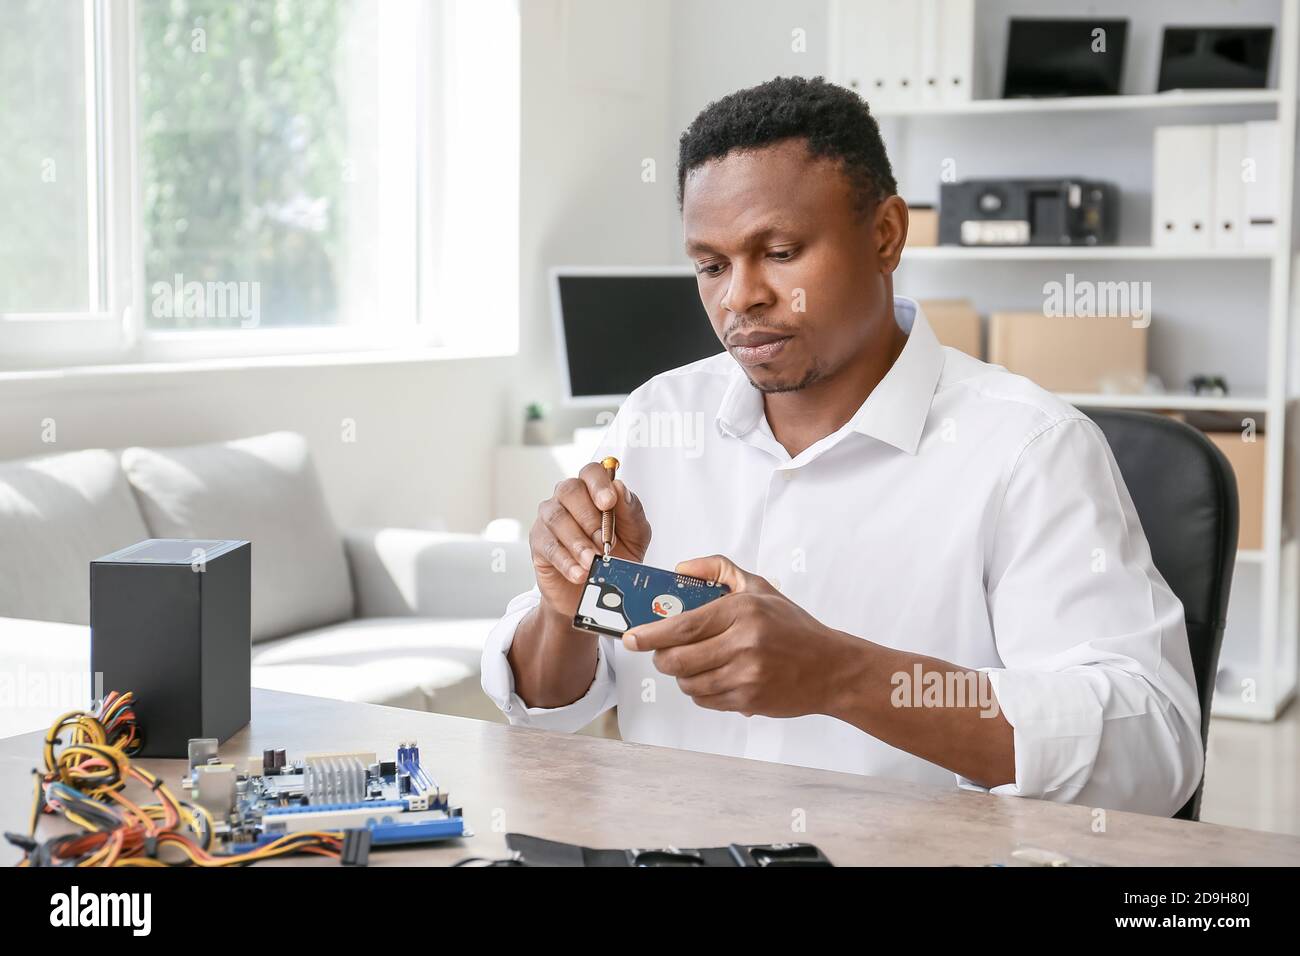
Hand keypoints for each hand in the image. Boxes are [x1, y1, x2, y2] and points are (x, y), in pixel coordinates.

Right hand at [529, 460, 651, 617]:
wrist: (597, 591)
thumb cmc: (617, 556)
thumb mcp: (635, 535)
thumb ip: (631, 512)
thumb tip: (620, 488)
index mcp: (593, 491)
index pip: (592, 472)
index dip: (599, 484)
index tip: (609, 502)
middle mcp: (568, 499)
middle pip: (570, 490)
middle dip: (590, 517)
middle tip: (605, 542)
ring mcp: (549, 519)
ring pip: (557, 519)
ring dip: (578, 542)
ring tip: (593, 561)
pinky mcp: (539, 543)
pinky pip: (549, 547)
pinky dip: (566, 562)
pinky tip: (580, 573)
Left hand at [622, 554, 856, 717]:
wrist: (831, 668)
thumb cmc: (793, 627)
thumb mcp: (759, 588)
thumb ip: (719, 570)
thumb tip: (681, 568)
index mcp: (742, 611)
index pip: (683, 625)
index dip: (650, 634)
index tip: (631, 637)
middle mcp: (744, 643)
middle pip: (678, 659)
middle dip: (661, 658)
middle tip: (661, 653)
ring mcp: (746, 676)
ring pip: (688, 683)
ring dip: (682, 676)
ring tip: (695, 664)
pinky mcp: (749, 701)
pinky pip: (706, 700)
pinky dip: (701, 692)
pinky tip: (715, 678)